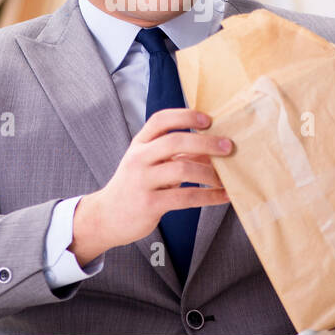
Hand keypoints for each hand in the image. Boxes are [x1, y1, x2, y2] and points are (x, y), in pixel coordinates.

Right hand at [69, 108, 231, 265]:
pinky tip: (222, 196)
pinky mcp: (149, 204)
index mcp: (139, 144)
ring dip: (210, 173)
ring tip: (227, 178)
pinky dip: (208, 196)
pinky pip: (185, 197)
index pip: (160, 120)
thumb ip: (176, 155)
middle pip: (175, 141)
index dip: (185, 116)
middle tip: (229, 147)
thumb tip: (213, 150)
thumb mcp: (148, 164)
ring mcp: (142, 181)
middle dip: (206, 143)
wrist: (106, 217)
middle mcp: (138, 159)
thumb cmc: (134, 187)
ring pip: (182, 169)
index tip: (208, 119)